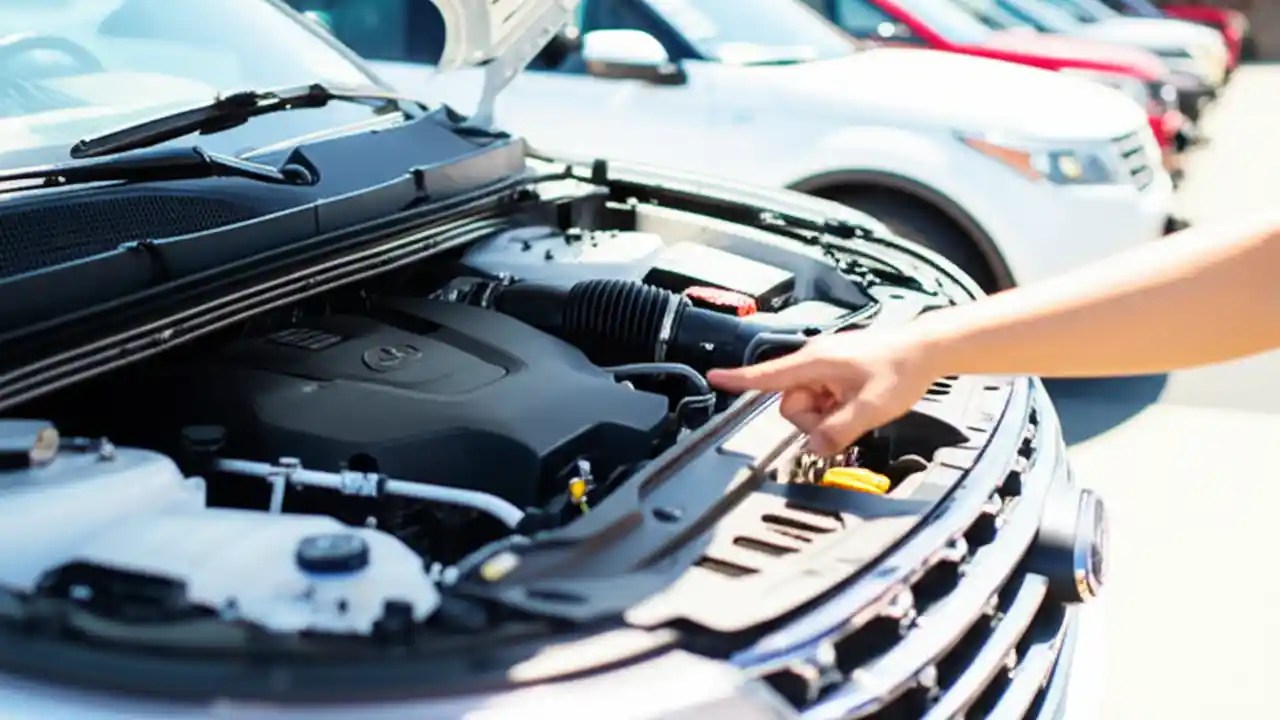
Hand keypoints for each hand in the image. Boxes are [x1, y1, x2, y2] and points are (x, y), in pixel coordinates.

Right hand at [707, 329, 940, 455]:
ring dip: (826, 414)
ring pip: (807, 402)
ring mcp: (826, 365)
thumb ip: (838, 430)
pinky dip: (834, 407)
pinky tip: (857, 403)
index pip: (768, 375)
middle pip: (791, 402)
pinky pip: (821, 396)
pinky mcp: (836, 370)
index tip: (714, 378)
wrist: (926, 349)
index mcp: (816, 362)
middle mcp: (815, 360)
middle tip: (845, 418)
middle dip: (812, 419)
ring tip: (856, 408)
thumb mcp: (871, 408)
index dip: (739, 379)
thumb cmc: (901, 369)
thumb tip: (812, 447)